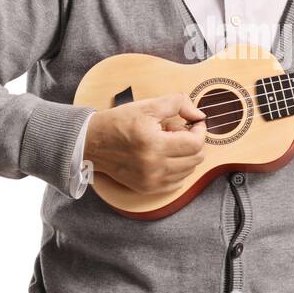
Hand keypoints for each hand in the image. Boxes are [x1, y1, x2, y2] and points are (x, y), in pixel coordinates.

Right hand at [84, 91, 207, 194]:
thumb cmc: (119, 122)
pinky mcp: (147, 188)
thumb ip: (178, 104)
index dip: (200, 130)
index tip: (193, 122)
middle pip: (195, 159)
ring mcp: (151, 181)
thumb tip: (199, 115)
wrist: (93, 143)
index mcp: (154, 144)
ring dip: (185, 155)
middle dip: (193, 142)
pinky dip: (178, 170)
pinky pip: (177, 183)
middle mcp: (153, 167)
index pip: (195, 143)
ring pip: (188, 171)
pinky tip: (166, 157)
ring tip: (169, 143)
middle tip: (178, 130)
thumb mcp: (147, 105)